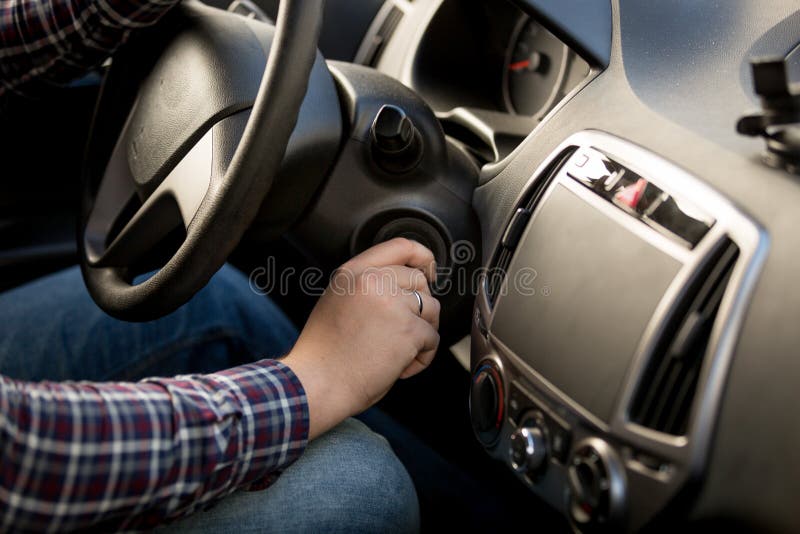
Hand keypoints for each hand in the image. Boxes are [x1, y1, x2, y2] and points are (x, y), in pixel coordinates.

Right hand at [283, 238, 440, 438]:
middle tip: (400, 333)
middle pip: (420, 281)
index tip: (429, 270)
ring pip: (431, 309)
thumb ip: (366, 285)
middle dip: (419, 307)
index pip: (400, 246)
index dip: (422, 256)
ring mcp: (393, 303)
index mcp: (353, 272)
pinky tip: (399, 368)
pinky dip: (422, 357)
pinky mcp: (409, 330)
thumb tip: (403, 285)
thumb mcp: (337, 301)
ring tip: (397, 352)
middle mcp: (374, 281)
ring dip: (422, 333)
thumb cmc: (325, 353)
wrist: (316, 383)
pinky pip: (433, 338)